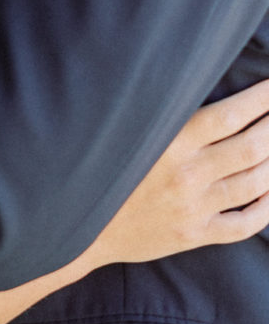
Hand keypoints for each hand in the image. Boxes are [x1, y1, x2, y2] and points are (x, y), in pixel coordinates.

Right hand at [79, 79, 268, 272]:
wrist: (75, 227)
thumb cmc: (95, 172)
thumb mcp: (122, 135)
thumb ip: (155, 116)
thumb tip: (184, 89)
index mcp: (168, 143)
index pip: (229, 115)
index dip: (261, 99)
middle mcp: (187, 174)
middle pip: (252, 146)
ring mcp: (195, 207)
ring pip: (256, 182)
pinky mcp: (195, 234)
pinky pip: (245, 224)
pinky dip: (267, 208)